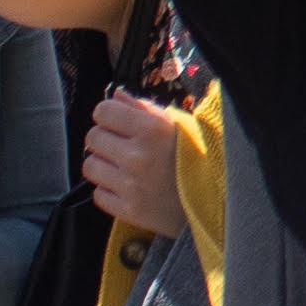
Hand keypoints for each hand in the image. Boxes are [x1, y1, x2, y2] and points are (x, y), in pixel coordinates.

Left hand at [77, 87, 185, 230]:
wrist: (215, 202)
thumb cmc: (196, 158)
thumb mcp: (177, 125)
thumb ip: (144, 107)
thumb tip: (116, 95)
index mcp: (153, 129)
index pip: (103, 111)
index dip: (109, 115)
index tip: (117, 122)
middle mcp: (139, 156)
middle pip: (93, 138)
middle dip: (105, 139)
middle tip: (122, 146)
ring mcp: (132, 185)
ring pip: (90, 166)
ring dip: (104, 165)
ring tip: (124, 168)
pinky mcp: (129, 210)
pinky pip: (99, 194)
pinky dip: (110, 191)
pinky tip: (129, 187)